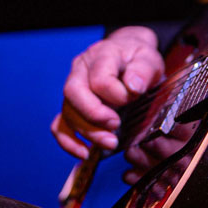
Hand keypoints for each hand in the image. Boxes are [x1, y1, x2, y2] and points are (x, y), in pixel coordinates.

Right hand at [52, 26, 163, 159]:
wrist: (128, 54)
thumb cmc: (136, 58)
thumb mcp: (148, 57)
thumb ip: (143, 69)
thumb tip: (133, 86)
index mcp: (101, 55)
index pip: (100, 79)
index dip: (117, 95)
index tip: (133, 99)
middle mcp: (81, 70)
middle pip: (74, 93)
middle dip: (94, 115)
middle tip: (115, 126)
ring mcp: (73, 87)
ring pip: (67, 112)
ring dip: (87, 132)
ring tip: (110, 142)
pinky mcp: (71, 105)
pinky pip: (59, 125)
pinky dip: (68, 142)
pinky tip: (84, 153)